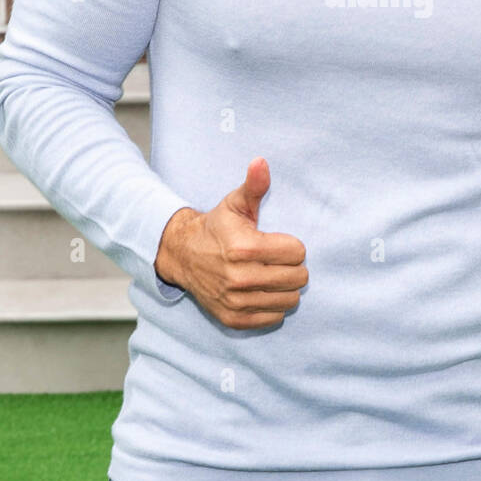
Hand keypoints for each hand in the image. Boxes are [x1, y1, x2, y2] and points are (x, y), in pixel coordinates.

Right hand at [154, 157, 307, 329]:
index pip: (297, 252)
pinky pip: (274, 317)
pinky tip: (262, 290)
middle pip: (297, 278)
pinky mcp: (233, 319)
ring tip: (272, 274)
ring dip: (286, 287)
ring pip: (290, 299)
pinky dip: (274, 304)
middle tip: (278, 259)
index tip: (279, 243)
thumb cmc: (218, 227)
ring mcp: (236, 301)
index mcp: (244, 248)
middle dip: (293, 266)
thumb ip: (254, 185)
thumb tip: (261, 162)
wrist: (183, 255)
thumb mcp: (235, 203)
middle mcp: (239, 278)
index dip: (292, 245)